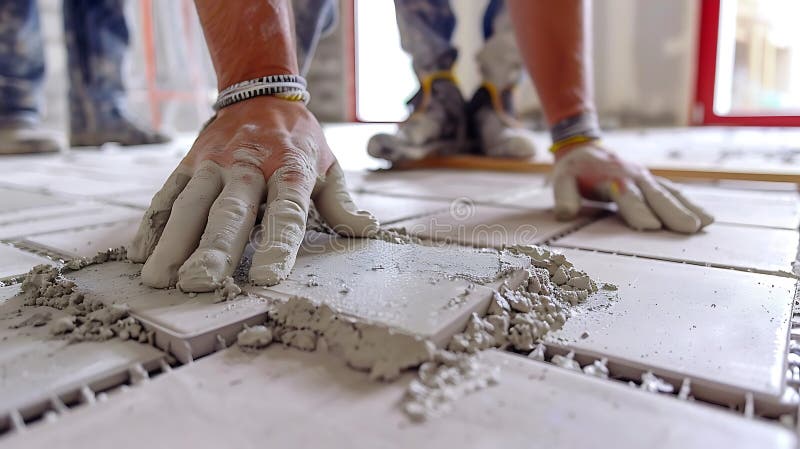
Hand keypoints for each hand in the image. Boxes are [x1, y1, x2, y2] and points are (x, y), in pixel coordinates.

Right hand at [128, 97, 378, 290]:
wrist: (260, 92)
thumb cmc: (300, 141)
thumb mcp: (329, 166)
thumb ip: (342, 204)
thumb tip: (368, 231)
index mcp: (290, 169)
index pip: (286, 212)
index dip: (277, 245)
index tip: (267, 278)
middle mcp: (249, 166)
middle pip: (231, 212)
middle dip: (214, 249)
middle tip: (198, 285)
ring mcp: (214, 163)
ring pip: (191, 204)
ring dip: (173, 242)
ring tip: (159, 279)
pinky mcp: (189, 163)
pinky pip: (168, 194)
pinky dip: (153, 223)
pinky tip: (141, 254)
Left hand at [551, 142, 712, 232]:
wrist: (586, 148)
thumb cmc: (573, 171)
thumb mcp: (561, 180)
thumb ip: (563, 196)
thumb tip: (566, 214)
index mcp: (610, 178)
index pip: (626, 196)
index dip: (638, 210)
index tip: (652, 226)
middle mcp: (633, 177)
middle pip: (655, 195)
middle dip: (672, 212)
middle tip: (689, 228)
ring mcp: (646, 178)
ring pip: (670, 193)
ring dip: (687, 208)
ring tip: (704, 224)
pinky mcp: (654, 181)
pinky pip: (675, 191)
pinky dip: (691, 203)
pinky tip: (707, 218)